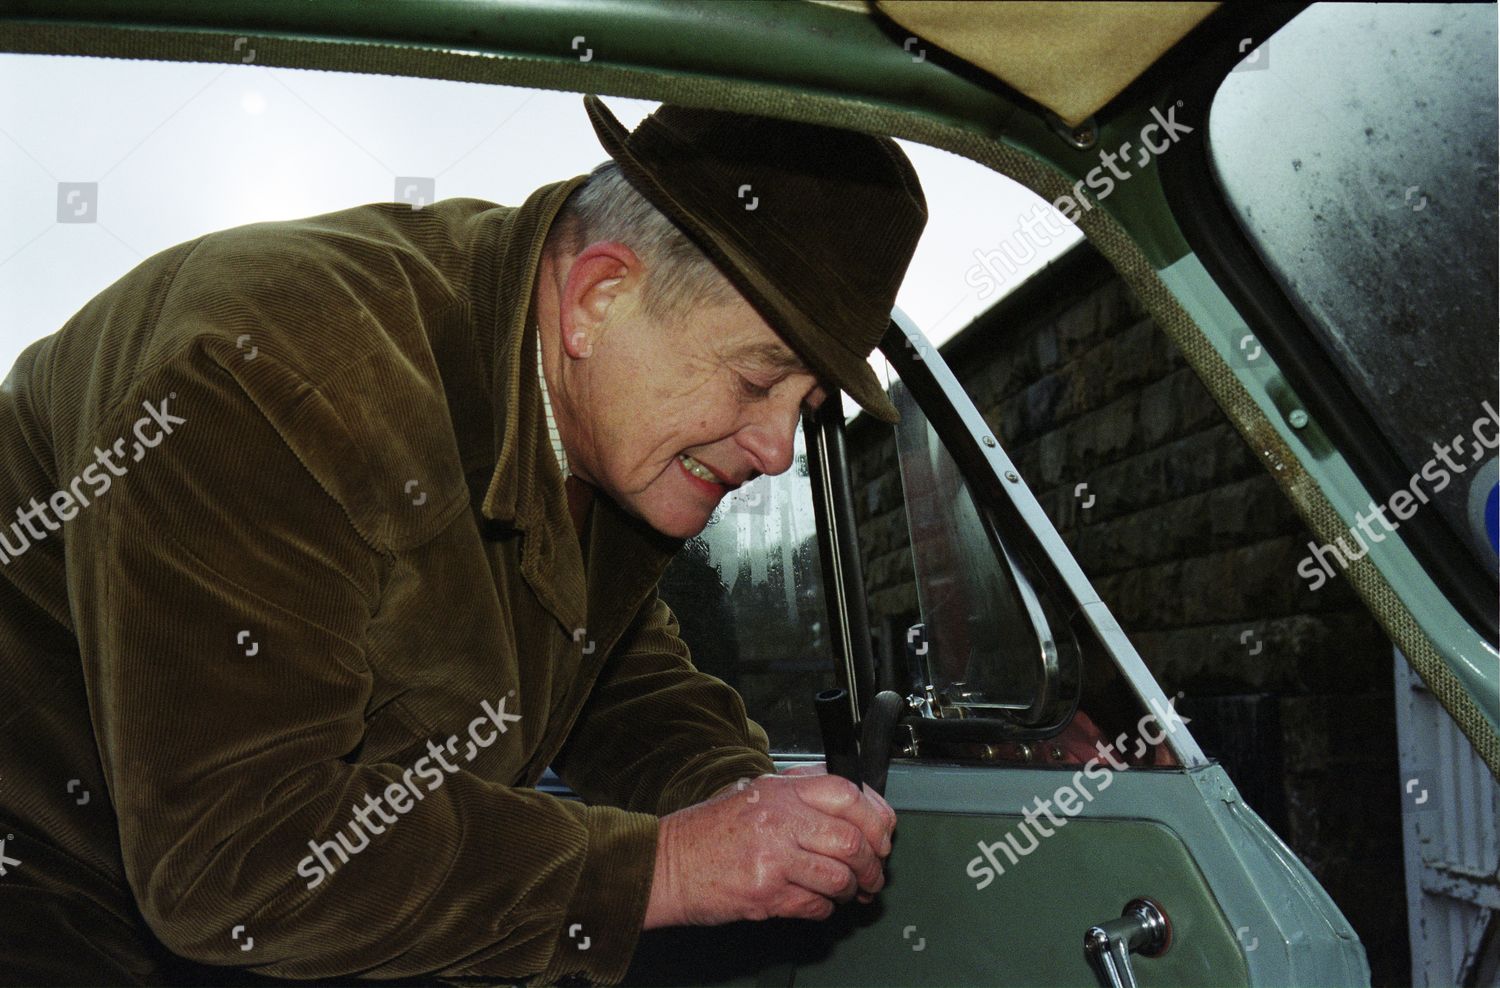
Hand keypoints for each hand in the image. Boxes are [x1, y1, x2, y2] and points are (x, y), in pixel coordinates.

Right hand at [644, 769, 896, 928]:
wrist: (666, 865)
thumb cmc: (708, 832)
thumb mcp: (754, 792)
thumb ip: (800, 790)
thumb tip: (853, 798)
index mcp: (780, 791)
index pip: (848, 795)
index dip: (876, 817)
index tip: (883, 833)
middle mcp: (778, 820)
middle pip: (852, 839)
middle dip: (873, 863)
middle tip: (873, 873)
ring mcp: (772, 857)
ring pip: (839, 876)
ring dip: (852, 889)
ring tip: (849, 891)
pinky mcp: (764, 893)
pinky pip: (815, 905)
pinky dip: (825, 908)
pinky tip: (818, 902)